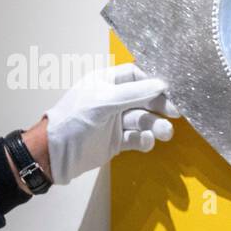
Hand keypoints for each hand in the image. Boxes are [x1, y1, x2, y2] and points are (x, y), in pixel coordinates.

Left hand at [44, 63, 179, 185]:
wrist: (54, 154)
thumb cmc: (75, 120)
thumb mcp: (104, 101)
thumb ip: (134, 93)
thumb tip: (163, 84)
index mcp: (106, 82)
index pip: (135, 75)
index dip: (152, 82)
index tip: (169, 90)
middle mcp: (113, 99)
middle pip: (143, 98)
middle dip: (159, 105)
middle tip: (176, 112)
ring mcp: (115, 122)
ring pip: (142, 120)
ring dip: (155, 125)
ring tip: (166, 133)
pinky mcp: (117, 142)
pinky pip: (136, 138)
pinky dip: (144, 140)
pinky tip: (146, 141)